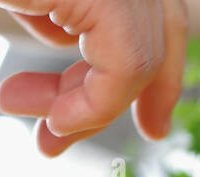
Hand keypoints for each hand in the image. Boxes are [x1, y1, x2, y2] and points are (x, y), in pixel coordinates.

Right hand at [0, 1, 188, 156]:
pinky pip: (125, 63)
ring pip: (139, 57)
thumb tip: (71, 104)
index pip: (160, 13)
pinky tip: (54, 119)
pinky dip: (96, 104)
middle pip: (157, 33)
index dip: (163, 73)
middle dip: (129, 97)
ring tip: (36, 127)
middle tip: (92, 141)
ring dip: (89, 110)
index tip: (154, 127)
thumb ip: (61, 28)